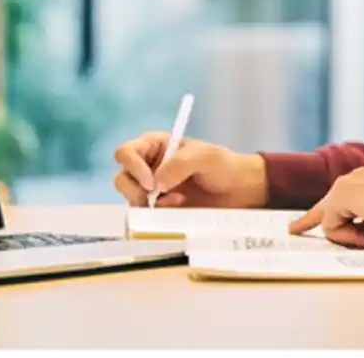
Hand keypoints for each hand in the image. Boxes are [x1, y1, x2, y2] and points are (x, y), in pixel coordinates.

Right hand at [112, 131, 267, 208]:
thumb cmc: (223, 166)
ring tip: (177, 201)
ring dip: (147, 204)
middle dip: (134, 190)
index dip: (132, 166)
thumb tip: (156, 183)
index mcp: (154, 146)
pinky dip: (157, 216)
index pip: (126, 152)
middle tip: (155, 197)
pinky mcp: (160, 211)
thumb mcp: (205, 157)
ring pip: (130, 199)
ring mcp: (152, 191)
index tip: (151, 182)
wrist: (241, 191)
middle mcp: (148, 167)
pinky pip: (146, 216)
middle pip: (122, 178)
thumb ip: (179, 165)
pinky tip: (179, 209)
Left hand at [288, 167, 363, 248]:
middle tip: (291, 230)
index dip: (322, 213)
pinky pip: (333, 229)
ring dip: (354, 238)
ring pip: (331, 223)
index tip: (301, 223)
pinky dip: (353, 238)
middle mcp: (355, 178)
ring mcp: (346, 185)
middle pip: (324, 207)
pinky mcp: (341, 196)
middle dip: (308, 221)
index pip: (340, 199)